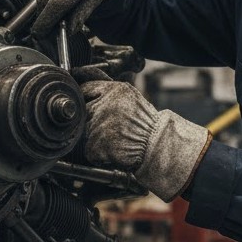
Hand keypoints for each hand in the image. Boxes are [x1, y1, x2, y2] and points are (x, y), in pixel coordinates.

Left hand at [81, 80, 211, 201]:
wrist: (156, 145)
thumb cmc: (147, 123)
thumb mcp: (131, 97)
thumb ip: (110, 92)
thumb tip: (89, 89)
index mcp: (112, 90)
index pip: (86, 88)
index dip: (85, 96)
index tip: (86, 101)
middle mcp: (102, 105)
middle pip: (84, 110)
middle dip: (93, 119)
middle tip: (111, 126)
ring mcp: (97, 125)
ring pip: (86, 131)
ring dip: (97, 136)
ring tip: (116, 139)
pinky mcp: (95, 144)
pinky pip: (90, 149)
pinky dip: (99, 153)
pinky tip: (114, 150)